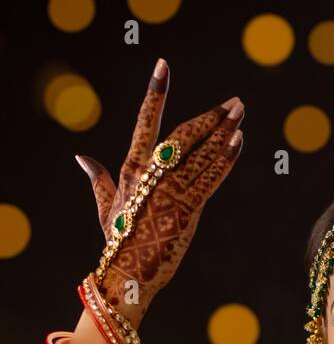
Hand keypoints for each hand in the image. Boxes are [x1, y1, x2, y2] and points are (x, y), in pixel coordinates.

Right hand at [74, 58, 243, 323]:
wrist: (127, 277)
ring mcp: (171, 192)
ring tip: (240, 112)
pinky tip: (239, 140)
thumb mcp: (106, 208)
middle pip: (183, 136)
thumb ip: (99, 179)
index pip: (144, 123)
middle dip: (210, 117)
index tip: (164, 66)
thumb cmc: (117, 245)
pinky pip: (211, 179)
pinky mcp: (189, 211)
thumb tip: (82, 157)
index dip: (155, 93)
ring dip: (224, 132)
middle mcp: (152, 176)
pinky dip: (226, 159)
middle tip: (233, 101)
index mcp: (131, 171)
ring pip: (202, 155)